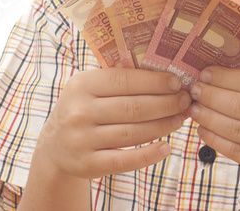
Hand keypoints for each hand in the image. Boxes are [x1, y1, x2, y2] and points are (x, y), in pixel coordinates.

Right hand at [34, 67, 190, 180]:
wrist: (54, 146)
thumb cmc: (82, 108)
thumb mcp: (89, 87)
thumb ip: (118, 79)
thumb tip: (164, 74)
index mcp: (82, 85)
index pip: (125, 81)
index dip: (155, 82)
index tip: (177, 82)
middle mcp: (79, 112)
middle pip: (133, 107)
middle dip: (165, 103)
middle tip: (185, 100)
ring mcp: (82, 140)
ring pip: (133, 133)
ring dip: (162, 126)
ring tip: (180, 119)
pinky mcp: (88, 164)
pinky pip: (125, 160)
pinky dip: (148, 155)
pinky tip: (166, 148)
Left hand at [188, 67, 239, 196]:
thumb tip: (222, 74)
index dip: (224, 77)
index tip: (205, 73)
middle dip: (211, 95)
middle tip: (194, 89)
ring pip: (234, 128)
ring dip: (209, 117)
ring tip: (194, 108)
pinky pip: (235, 150)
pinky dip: (215, 139)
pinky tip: (203, 130)